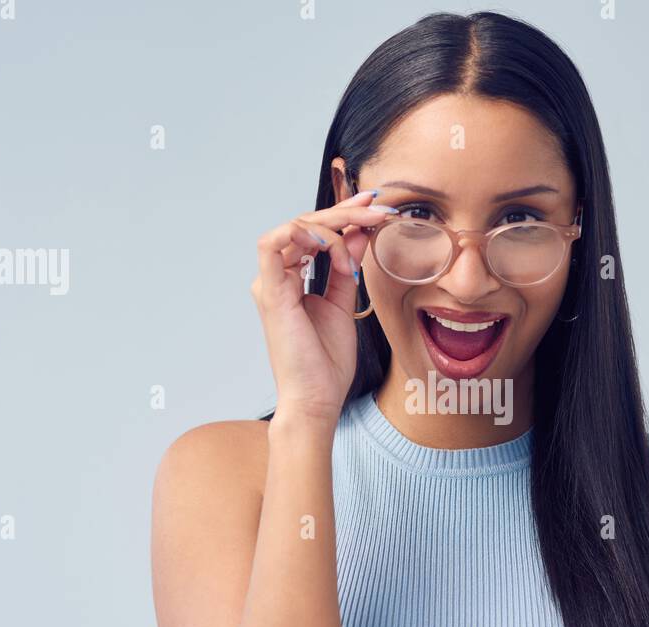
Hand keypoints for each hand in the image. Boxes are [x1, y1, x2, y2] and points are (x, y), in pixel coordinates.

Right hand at [251, 190, 394, 427]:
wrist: (317, 398)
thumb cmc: (326, 362)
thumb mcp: (344, 304)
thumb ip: (347, 268)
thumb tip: (360, 234)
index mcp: (290, 279)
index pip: (314, 233)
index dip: (344, 214)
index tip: (376, 206)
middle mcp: (276, 277)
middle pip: (306, 225)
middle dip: (346, 212)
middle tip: (378, 208)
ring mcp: (270, 284)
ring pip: (293, 228)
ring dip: (332, 221)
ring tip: (365, 223)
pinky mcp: (270, 294)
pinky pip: (272, 246)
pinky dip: (302, 235)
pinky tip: (330, 239)